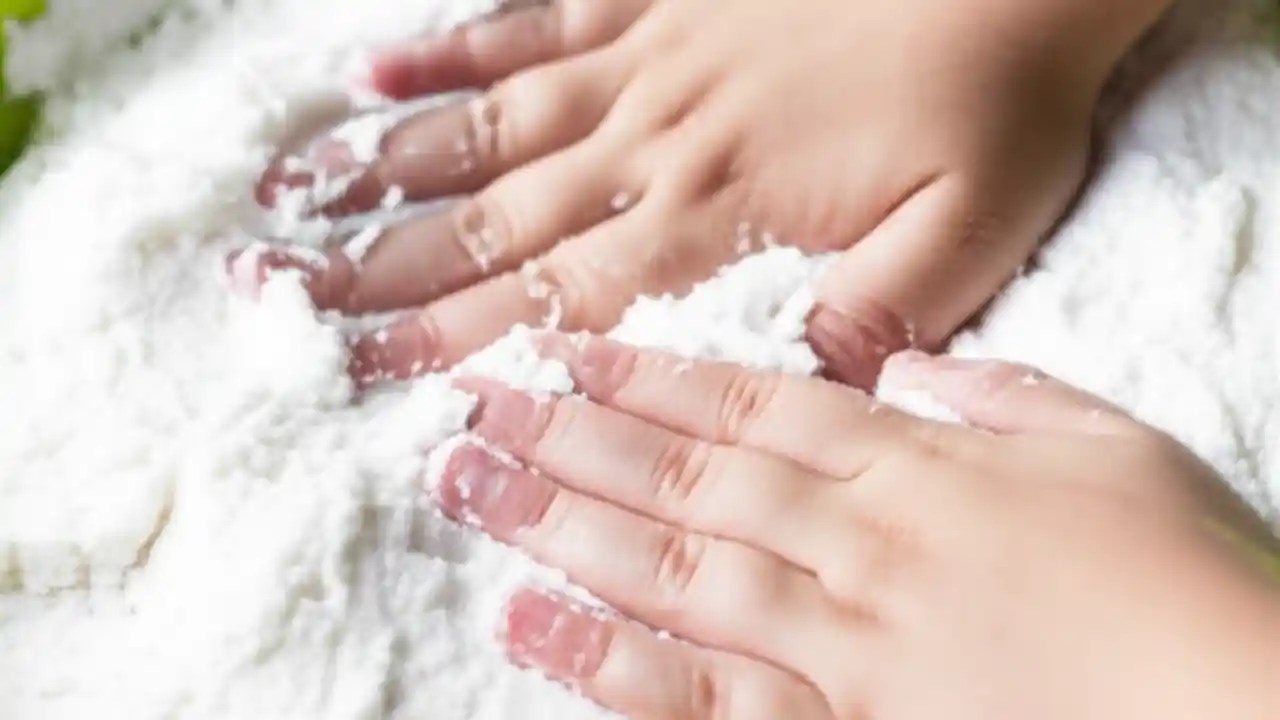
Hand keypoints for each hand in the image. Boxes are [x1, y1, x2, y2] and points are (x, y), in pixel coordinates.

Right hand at [241, 0, 1168, 388]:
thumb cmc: (996, 107)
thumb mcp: (966, 239)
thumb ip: (870, 318)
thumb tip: (780, 386)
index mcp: (718, 217)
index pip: (560, 300)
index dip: (457, 344)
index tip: (365, 374)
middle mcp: (656, 144)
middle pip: (493, 221)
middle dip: (383, 269)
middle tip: (282, 299)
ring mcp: (649, 63)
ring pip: (493, 126)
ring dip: (388, 165)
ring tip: (296, 197)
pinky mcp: (659, 3)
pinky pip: (538, 20)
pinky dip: (457, 45)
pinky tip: (384, 61)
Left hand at [437, 335, 1279, 718]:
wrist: (1235, 714)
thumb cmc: (1187, 586)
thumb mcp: (1116, 452)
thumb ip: (1004, 399)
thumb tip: (910, 371)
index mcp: (915, 470)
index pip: (749, 407)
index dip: (646, 377)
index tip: (563, 354)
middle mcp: (854, 546)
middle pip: (682, 479)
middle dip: (569, 437)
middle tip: (472, 406)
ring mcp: (835, 647)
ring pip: (666, 572)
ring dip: (558, 526)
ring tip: (470, 490)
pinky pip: (700, 699)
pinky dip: (606, 663)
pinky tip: (529, 629)